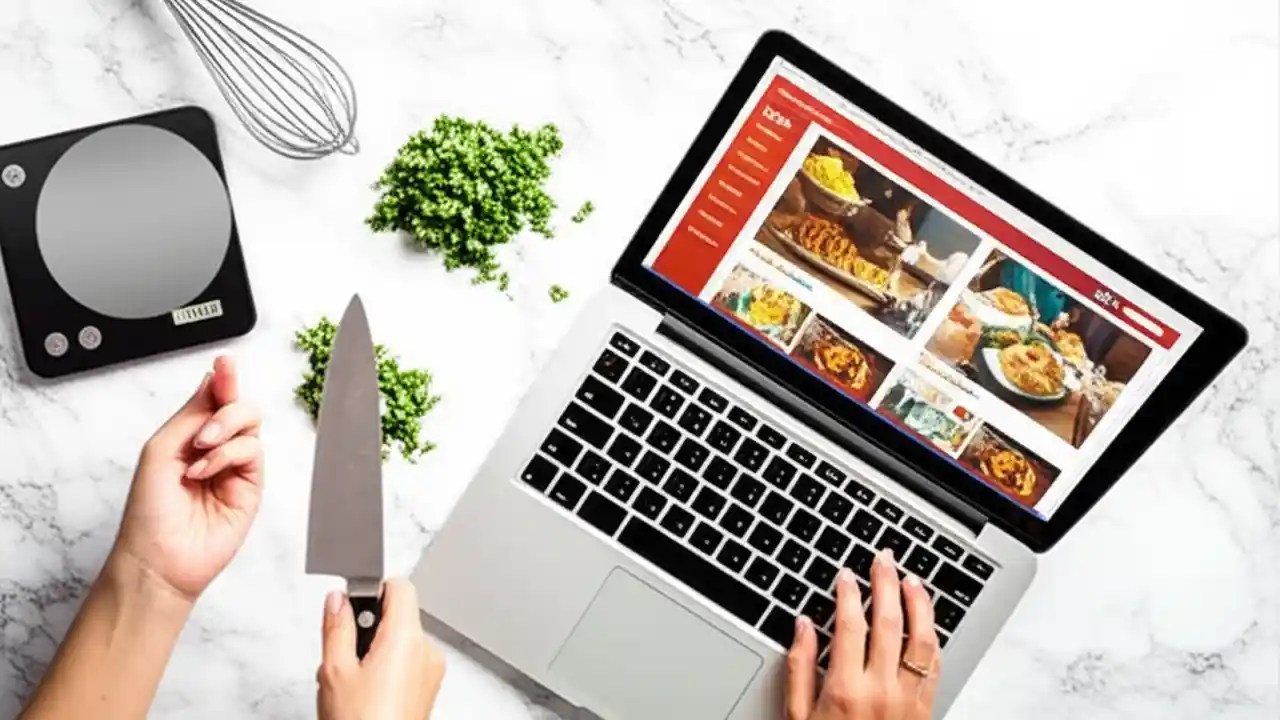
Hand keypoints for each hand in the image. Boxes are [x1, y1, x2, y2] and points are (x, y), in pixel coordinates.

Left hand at [111, 356, 263, 602]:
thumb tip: (213, 381)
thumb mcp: (161, 450)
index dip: (223, 379)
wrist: (158, 558)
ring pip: (251, 426)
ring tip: (201, 447)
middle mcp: (215, 449)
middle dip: (228, 402)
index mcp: (189, 437)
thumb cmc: (149, 513)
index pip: (213, 399)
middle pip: (239, 407)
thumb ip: (191, 413)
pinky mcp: (250, 487)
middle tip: (214, 410)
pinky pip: (253, 452)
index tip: (225, 362)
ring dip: (226, 428)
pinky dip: (229, 454)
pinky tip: (205, 470)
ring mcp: (234, 468)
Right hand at [318, 579, 444, 719]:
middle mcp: (427, 651)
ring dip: (377, 649)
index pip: (401, 587)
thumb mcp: (335, 671)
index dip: (374, 588)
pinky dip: (388, 668)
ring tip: (352, 680)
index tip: (353, 602)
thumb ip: (337, 627)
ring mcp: (431, 672)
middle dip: (370, 626)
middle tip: (344, 652)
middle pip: (400, 615)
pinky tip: (366, 691)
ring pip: (402, 641)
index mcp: (407, 639)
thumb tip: (337, 599)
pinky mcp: (428, 689)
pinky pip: (408, 663)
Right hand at [787, 550, 940, 719]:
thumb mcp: (798, 718)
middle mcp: (882, 691)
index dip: (848, 593)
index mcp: (846, 689)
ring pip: (923, 639)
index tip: (845, 575)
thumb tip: (802, 626)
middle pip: (890, 621)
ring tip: (912, 580)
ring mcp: (909, 700)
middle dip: (887, 583)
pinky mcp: (926, 710)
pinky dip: (932, 636)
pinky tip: (926, 621)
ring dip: (919, 604)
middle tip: (883, 560)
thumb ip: (799, 668)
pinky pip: (936, 664)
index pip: (851, 624)